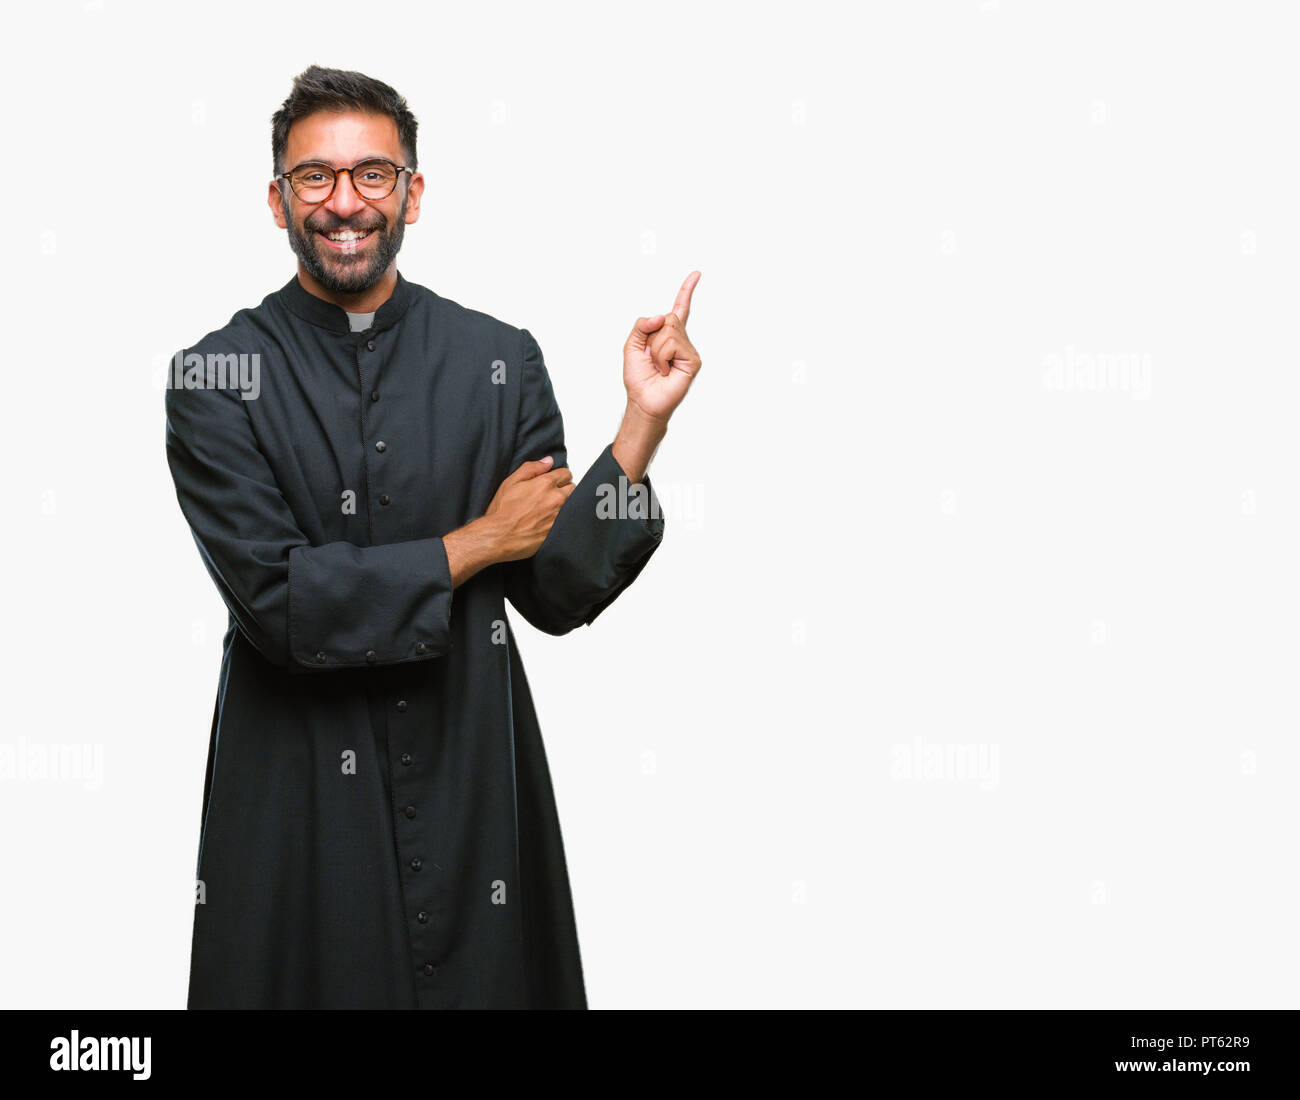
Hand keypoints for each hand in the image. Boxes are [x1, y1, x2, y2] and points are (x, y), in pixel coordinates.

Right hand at [480, 456, 575, 561]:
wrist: (500, 536)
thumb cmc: (502, 510)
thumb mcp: (511, 482)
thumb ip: (532, 468)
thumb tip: (548, 461)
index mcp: (546, 483)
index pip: (566, 473)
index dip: (559, 476)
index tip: (553, 480)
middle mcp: (556, 499)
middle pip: (571, 488)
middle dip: (563, 488)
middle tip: (549, 494)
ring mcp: (558, 515)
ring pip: (570, 504)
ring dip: (562, 504)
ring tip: (546, 508)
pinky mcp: (557, 530)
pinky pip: (564, 520)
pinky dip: (558, 518)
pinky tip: (545, 520)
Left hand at [623, 271, 702, 422]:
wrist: (644, 400)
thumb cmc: (639, 377)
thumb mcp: (632, 345)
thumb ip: (641, 325)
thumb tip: (661, 316)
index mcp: (667, 334)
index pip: (679, 309)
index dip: (686, 291)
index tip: (696, 274)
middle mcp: (680, 340)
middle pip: (668, 318)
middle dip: (653, 336)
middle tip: (652, 357)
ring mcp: (688, 350)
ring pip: (669, 331)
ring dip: (656, 350)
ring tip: (659, 366)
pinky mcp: (693, 360)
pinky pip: (673, 345)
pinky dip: (662, 357)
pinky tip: (666, 371)